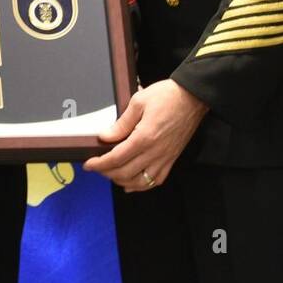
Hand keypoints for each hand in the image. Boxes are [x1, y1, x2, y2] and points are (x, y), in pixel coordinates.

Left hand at [83, 80, 207, 190]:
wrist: (193, 97)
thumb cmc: (168, 96)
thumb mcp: (139, 101)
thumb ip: (121, 123)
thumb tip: (105, 136)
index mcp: (144, 137)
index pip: (116, 158)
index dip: (99, 164)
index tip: (89, 164)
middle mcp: (155, 151)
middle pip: (125, 173)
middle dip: (107, 173)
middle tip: (97, 168)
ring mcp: (165, 157)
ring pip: (140, 182)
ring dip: (123, 182)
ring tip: (112, 175)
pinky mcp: (172, 159)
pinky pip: (156, 180)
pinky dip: (142, 185)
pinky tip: (133, 183)